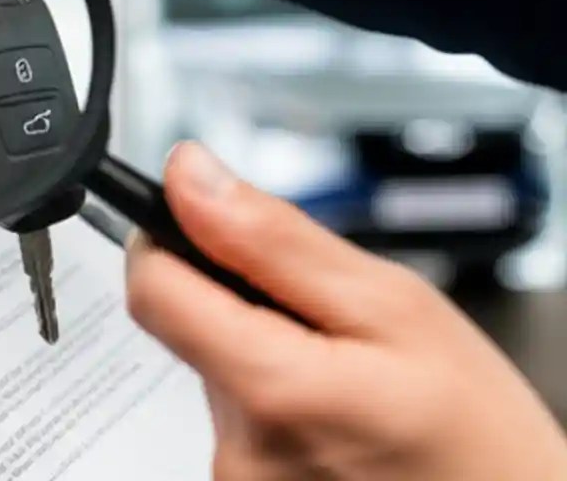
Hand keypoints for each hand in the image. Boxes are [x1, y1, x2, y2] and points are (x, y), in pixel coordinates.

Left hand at [128, 142, 566, 478]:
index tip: (202, 220)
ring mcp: (238, 478)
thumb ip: (272, 239)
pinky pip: (237, 414)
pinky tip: (336, 406)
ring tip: (347, 370)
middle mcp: (238, 449)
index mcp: (270, 390)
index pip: (151, 289)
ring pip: (215, 367)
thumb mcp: (394, 305)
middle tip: (329, 315)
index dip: (165, 238)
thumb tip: (189, 178)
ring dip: (264, 347)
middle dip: (242, 297)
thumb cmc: (477, 431)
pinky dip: (275, 394)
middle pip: (187, 326)